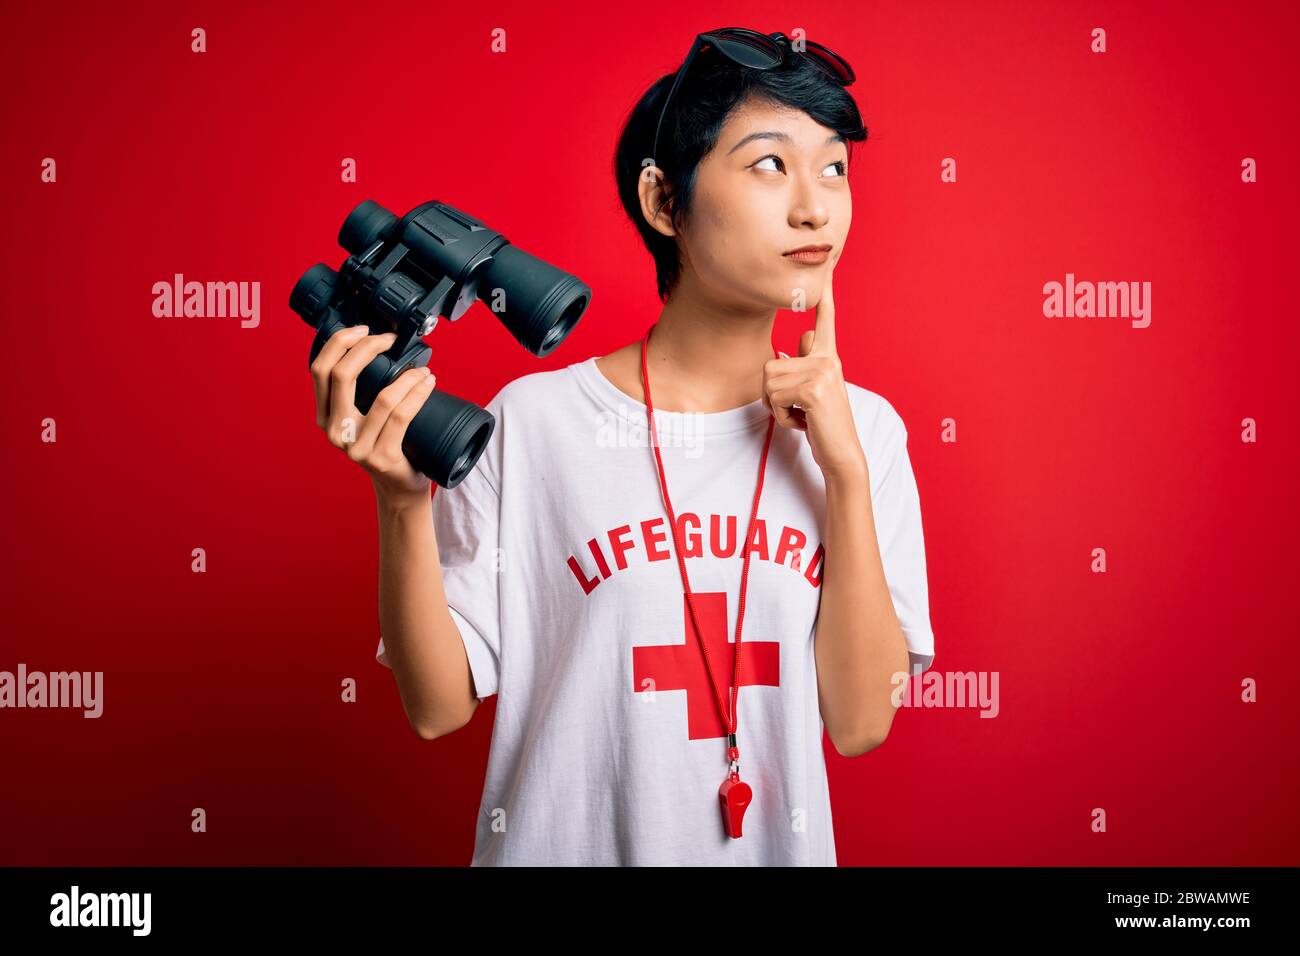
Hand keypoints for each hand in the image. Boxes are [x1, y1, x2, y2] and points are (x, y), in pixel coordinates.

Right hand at [309, 325, 438, 500]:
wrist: (398, 487)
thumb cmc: (385, 445)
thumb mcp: (362, 418)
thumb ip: (358, 392)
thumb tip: (378, 345)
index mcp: (325, 416)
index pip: (320, 369)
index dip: (340, 343)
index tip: (364, 330)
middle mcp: (334, 431)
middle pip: (341, 375)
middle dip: (368, 347)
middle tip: (390, 339)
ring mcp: (356, 446)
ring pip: (381, 397)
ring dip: (407, 376)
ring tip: (422, 370)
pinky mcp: (380, 456)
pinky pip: (400, 415)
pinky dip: (417, 393)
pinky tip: (427, 383)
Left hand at [760, 264, 867, 480]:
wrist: (842, 454)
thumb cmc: (823, 424)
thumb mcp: (815, 388)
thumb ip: (807, 361)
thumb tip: (801, 335)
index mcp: (828, 356)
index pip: (825, 318)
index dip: (825, 291)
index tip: (827, 263)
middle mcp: (828, 359)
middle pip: (770, 365)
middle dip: (773, 396)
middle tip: (797, 410)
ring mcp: (822, 373)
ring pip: (769, 383)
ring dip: (777, 408)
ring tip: (802, 415)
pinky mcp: (814, 390)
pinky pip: (775, 399)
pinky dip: (782, 417)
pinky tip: (804, 423)